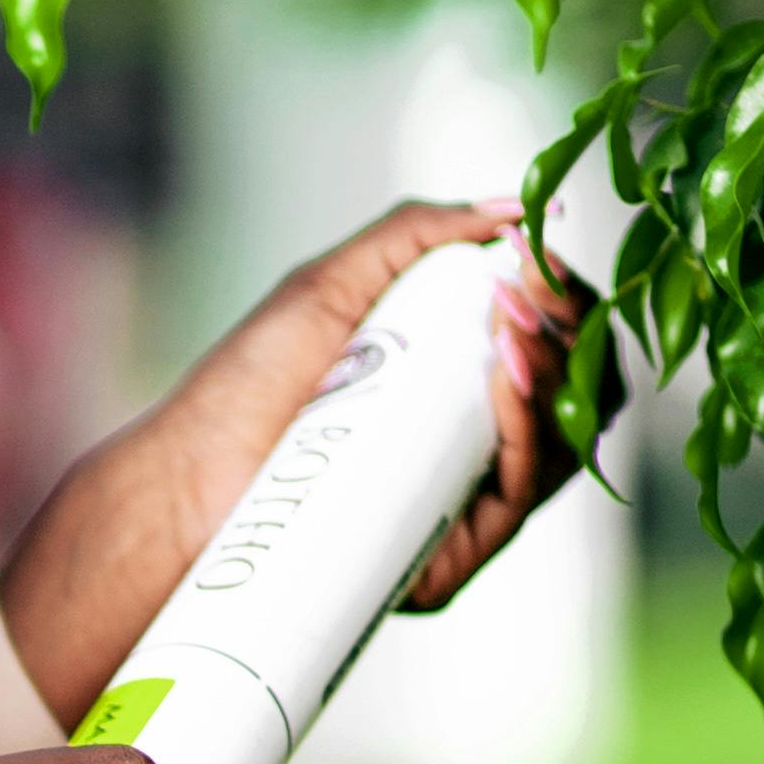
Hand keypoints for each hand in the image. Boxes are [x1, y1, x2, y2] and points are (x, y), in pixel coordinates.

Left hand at [0, 201, 607, 723]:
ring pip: (562, 444)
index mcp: (457, 387)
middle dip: (569, 333)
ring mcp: (463, 505)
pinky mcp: (448, 558)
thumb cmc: (248, 385)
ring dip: (554, 373)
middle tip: (534, 292)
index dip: (562, 301)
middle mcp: (472, 449)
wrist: (186, 479)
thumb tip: (513, 205)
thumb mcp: (334, 285)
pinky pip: (520, 497)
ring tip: (515, 324)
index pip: (552, 345)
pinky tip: (505, 377)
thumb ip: (416, 234)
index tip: (540, 258)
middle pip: (577, 396)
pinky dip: (528, 431)